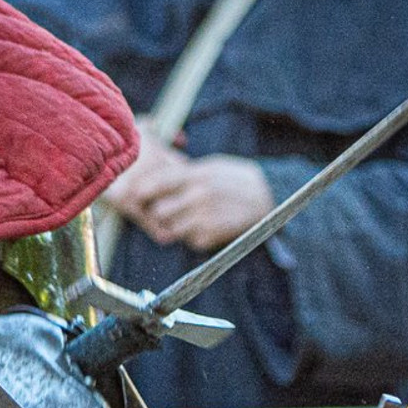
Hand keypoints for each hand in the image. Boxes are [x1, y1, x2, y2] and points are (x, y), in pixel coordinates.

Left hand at [112, 147, 274, 252]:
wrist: (269, 195)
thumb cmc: (235, 178)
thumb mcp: (209, 167)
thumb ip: (181, 173)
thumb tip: (150, 179)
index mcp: (195, 175)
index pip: (154, 184)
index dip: (140, 192)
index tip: (137, 196)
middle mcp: (197, 195)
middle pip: (158, 211)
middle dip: (159, 213)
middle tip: (166, 211)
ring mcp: (205, 216)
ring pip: (171, 230)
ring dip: (176, 227)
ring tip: (189, 220)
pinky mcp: (213, 235)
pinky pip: (190, 241)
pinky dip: (194, 237)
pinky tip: (206, 227)